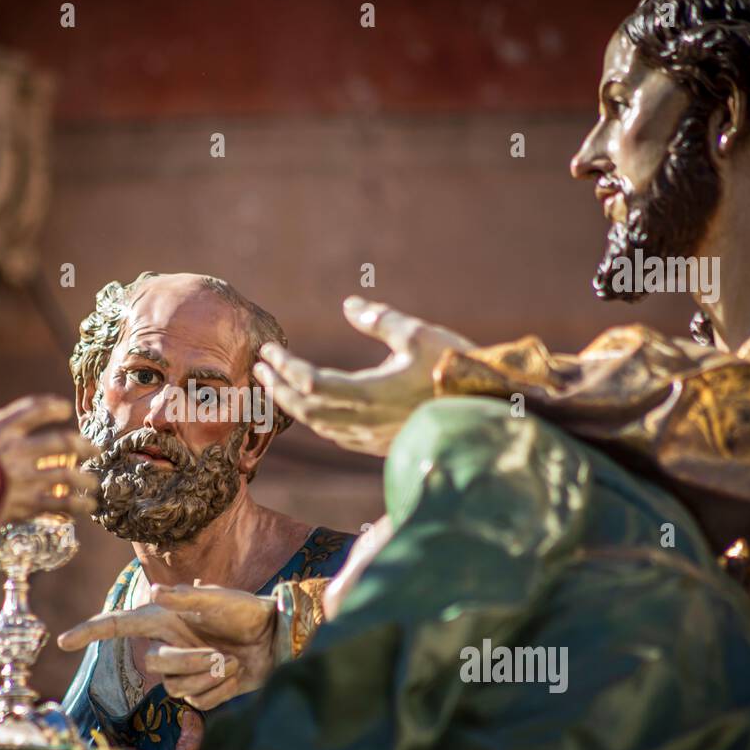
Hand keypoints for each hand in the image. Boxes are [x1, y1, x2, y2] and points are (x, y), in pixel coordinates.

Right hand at [0, 395, 99, 522]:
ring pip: (66, 475)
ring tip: (93, 484)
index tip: (64, 409)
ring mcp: (22, 477)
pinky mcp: (23, 504)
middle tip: (94, 450)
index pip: (33, 409)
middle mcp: (16, 450)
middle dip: (82, 446)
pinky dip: (76, 505)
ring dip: (84, 480)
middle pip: (61, 442)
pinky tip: (87, 507)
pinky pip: (59, 504)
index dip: (52, 407)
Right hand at [57, 583, 276, 709]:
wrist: (275, 636)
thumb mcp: (219, 598)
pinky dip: (220, 691)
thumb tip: (154, 592)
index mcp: (163, 618)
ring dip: (208, 677)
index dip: (90, 632)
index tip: (63, 642)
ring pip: (175, 687)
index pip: (117, 625)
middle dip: (189, 662)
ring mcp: (184, 668)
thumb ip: (187, 597)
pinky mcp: (201, 688)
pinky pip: (197, 701)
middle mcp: (168, 643)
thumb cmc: (245, 609)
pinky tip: (236, 675)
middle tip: (221, 655)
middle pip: (156, 665)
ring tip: (233, 662)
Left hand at [253, 296, 475, 456]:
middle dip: (277, 387)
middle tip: (259, 368)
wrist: (490, 413)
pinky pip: (338, 436)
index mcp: (368, 393)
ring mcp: (373, 437)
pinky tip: (314, 409)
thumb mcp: (419, 334)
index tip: (267, 351)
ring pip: (319, 426)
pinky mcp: (383, 446)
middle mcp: (364, 421)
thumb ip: (380, 320)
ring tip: (277, 385)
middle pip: (305, 408)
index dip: (284, 367)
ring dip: (293, 405)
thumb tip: (350, 303)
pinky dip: (317, 420)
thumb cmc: (457, 370)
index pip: (309, 382)